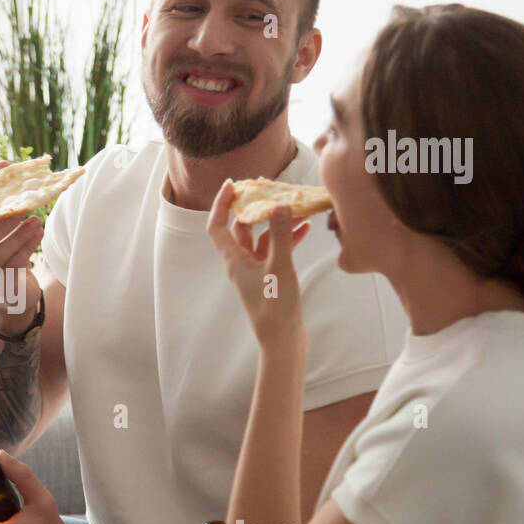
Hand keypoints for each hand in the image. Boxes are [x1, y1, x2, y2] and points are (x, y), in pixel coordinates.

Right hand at [0, 160, 42, 336]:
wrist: (12, 293)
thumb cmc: (0, 252)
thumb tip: (2, 163)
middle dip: (1, 227)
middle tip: (20, 210)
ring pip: (0, 256)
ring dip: (20, 235)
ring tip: (36, 220)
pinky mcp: (3, 288)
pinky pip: (15, 265)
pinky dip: (28, 246)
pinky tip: (39, 232)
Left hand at [206, 180, 310, 346]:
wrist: (283, 340)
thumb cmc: (276, 307)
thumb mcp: (280, 267)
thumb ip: (281, 235)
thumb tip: (279, 206)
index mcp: (233, 260)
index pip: (218, 225)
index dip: (222, 203)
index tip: (233, 184)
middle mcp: (240, 263)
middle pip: (240, 228)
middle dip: (254, 207)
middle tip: (268, 189)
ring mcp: (255, 270)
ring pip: (262, 238)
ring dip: (275, 222)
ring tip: (293, 205)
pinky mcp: (270, 277)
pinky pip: (276, 250)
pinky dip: (287, 238)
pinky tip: (305, 227)